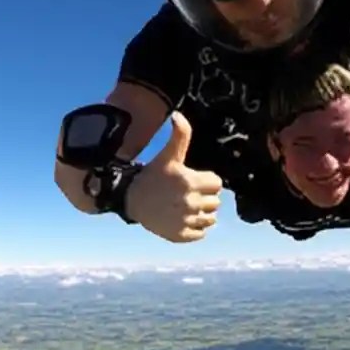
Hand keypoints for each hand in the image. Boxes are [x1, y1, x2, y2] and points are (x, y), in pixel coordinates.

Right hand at [125, 112, 223, 242]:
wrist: (132, 200)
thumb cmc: (153, 175)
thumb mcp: (168, 155)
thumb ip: (180, 135)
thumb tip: (178, 114)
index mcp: (191, 182)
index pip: (217, 184)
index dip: (207, 181)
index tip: (193, 181)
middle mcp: (190, 202)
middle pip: (215, 202)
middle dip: (205, 198)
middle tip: (187, 194)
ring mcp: (186, 220)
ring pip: (210, 219)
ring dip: (202, 214)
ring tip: (185, 207)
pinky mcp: (181, 235)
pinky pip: (201, 234)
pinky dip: (195, 229)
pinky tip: (182, 219)